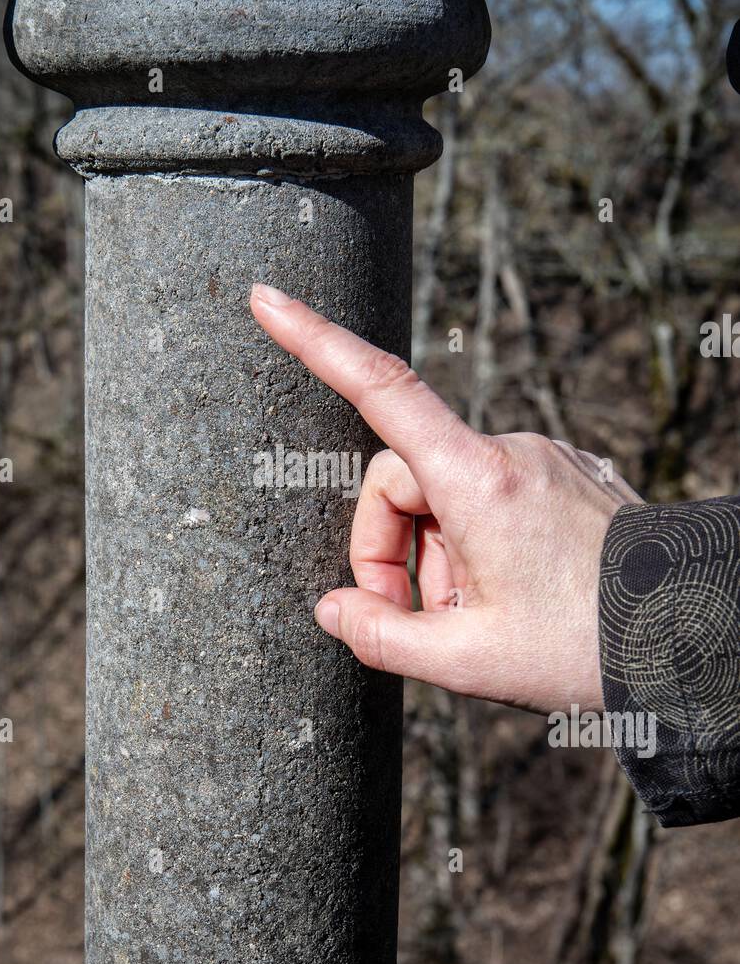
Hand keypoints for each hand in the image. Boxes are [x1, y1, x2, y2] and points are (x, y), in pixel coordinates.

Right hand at [250, 283, 642, 713]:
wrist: (699, 633)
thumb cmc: (590, 648)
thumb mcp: (470, 663)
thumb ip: (384, 637)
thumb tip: (333, 611)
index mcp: (480, 482)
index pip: (381, 391)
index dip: (316, 342)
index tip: (267, 301)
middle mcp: (512, 452)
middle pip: (400, 478)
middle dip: (389, 550)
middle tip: (416, 620)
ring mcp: (543, 458)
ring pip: (447, 492)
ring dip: (438, 555)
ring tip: (479, 618)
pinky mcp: (566, 474)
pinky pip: (492, 494)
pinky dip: (476, 544)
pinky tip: (512, 596)